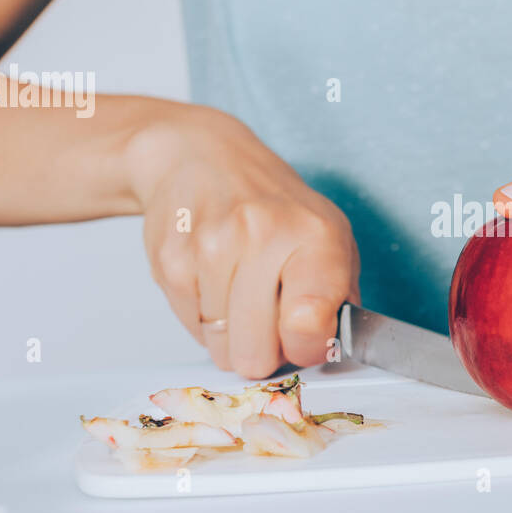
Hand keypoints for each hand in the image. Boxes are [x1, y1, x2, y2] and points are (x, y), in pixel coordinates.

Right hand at [126, 106, 359, 376]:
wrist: (203, 157)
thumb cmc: (276, 207)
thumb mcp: (330, 238)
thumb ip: (340, 300)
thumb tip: (329, 350)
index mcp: (316, 236)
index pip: (309, 325)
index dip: (306, 348)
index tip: (304, 335)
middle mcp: (263, 236)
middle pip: (257, 355)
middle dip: (264, 350)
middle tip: (268, 318)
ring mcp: (212, 247)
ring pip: (221, 348)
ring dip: (232, 334)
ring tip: (239, 291)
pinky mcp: (171, 260)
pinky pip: (192, 329)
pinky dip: (204, 319)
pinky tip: (213, 282)